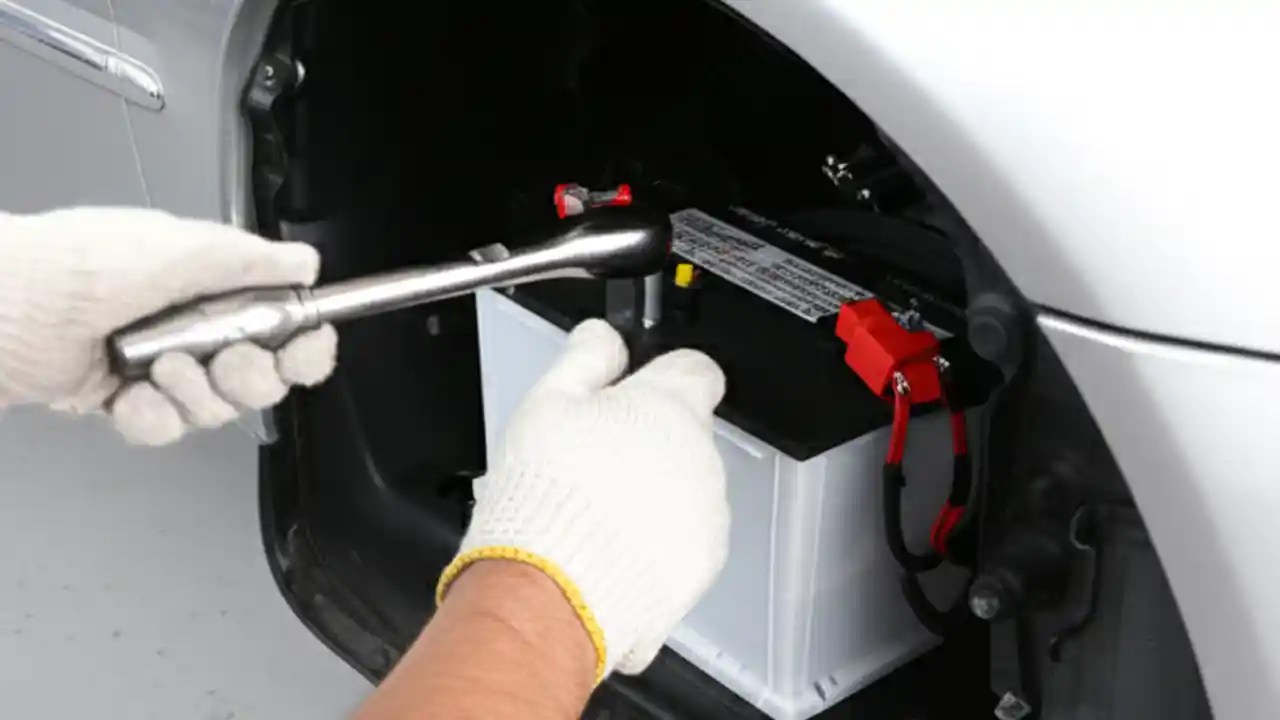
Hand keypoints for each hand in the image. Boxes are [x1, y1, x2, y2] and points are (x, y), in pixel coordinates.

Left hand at [0, 207, 336, 444]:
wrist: (3, 307)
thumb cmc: (79, 265)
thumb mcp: (179, 246)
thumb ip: (251, 261)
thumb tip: (304, 264)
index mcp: (213, 286)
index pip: (284, 324)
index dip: (304, 343)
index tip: (306, 344)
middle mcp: (193, 327)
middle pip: (261, 377)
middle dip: (249, 374)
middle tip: (226, 357)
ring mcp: (160, 368)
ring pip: (216, 408)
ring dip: (194, 393)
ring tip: (159, 367)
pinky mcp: (127, 402)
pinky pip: (166, 428)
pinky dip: (152, 417)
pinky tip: (130, 395)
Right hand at [436, 319, 729, 681]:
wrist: (554, 591)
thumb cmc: (546, 498)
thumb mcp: (547, 403)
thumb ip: (586, 358)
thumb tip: (602, 335)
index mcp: (668, 407)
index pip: (697, 370)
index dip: (664, 377)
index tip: (637, 393)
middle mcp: (701, 456)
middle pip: (686, 432)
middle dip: (648, 441)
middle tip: (594, 461)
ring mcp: (707, 512)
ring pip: (687, 486)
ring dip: (654, 492)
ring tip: (596, 511)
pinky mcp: (703, 562)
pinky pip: (686, 537)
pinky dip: (658, 540)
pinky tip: (611, 547)